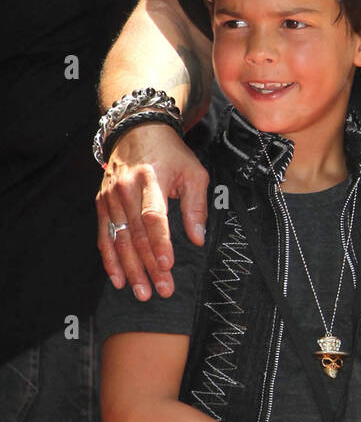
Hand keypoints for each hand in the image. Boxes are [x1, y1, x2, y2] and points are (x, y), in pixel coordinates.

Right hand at [96, 122, 209, 299]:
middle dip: (149, 266)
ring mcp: (110, 198)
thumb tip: (198, 238)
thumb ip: (197, 205)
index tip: (167, 266)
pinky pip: (105, 236)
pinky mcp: (102, 204)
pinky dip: (110, 260)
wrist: (137, 130)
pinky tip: (119, 279)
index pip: (153, 217)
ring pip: (120, 240)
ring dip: (131, 269)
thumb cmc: (170, 153)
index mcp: (152, 180)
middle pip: (137, 235)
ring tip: (142, 292)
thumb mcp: (194, 172)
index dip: (160, 243)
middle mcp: (126, 190)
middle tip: (161, 290)